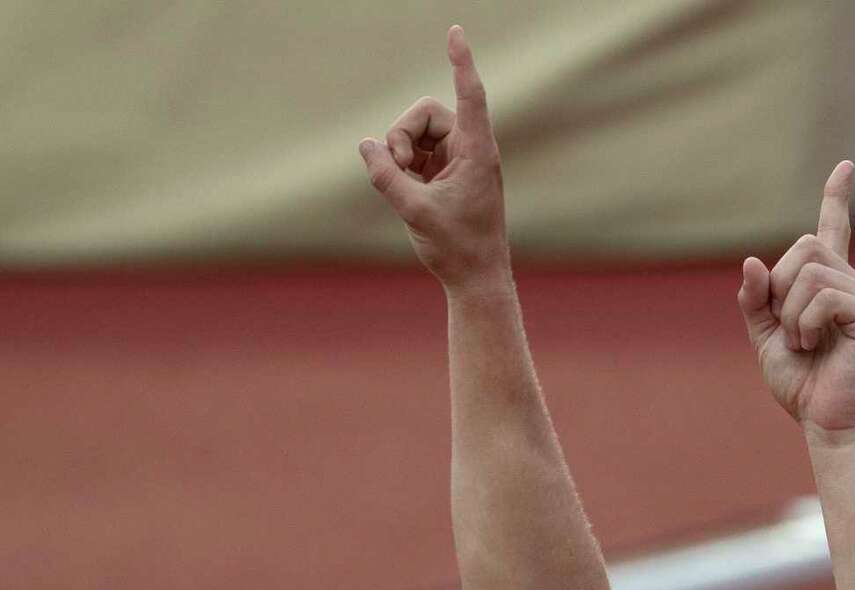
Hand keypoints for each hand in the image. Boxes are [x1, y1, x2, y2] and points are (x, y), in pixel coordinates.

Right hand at [358, 27, 507, 291]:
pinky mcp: (447, 174)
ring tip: (402, 185)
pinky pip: (417, 154)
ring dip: (401, 153)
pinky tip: (406, 191)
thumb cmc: (456, 249)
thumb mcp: (415, 211)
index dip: (460, 62)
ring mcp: (458, 161)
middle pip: (426, 114)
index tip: (455, 32)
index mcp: (476, 152)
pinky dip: (404, 168)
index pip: (469, 95)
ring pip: (418, 133)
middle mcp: (470, 150)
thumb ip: (386, 176)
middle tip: (396, 168)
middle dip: (402, 135)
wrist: (476, 280)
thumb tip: (365, 145)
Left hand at [737, 163, 854, 433]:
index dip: (836, 198)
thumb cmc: (801, 384)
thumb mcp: (765, 338)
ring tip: (804, 344)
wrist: (825, 422)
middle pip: (805, 247)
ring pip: (811, 273)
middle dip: (780, 288)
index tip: (845, 165)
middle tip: (790, 330)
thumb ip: (755, 300)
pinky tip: (813, 345)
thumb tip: (751, 261)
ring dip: (791, 313)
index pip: (833, 231)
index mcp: (829, 285)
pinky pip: (825, 296)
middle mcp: (853, 283)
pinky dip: (806, 322)